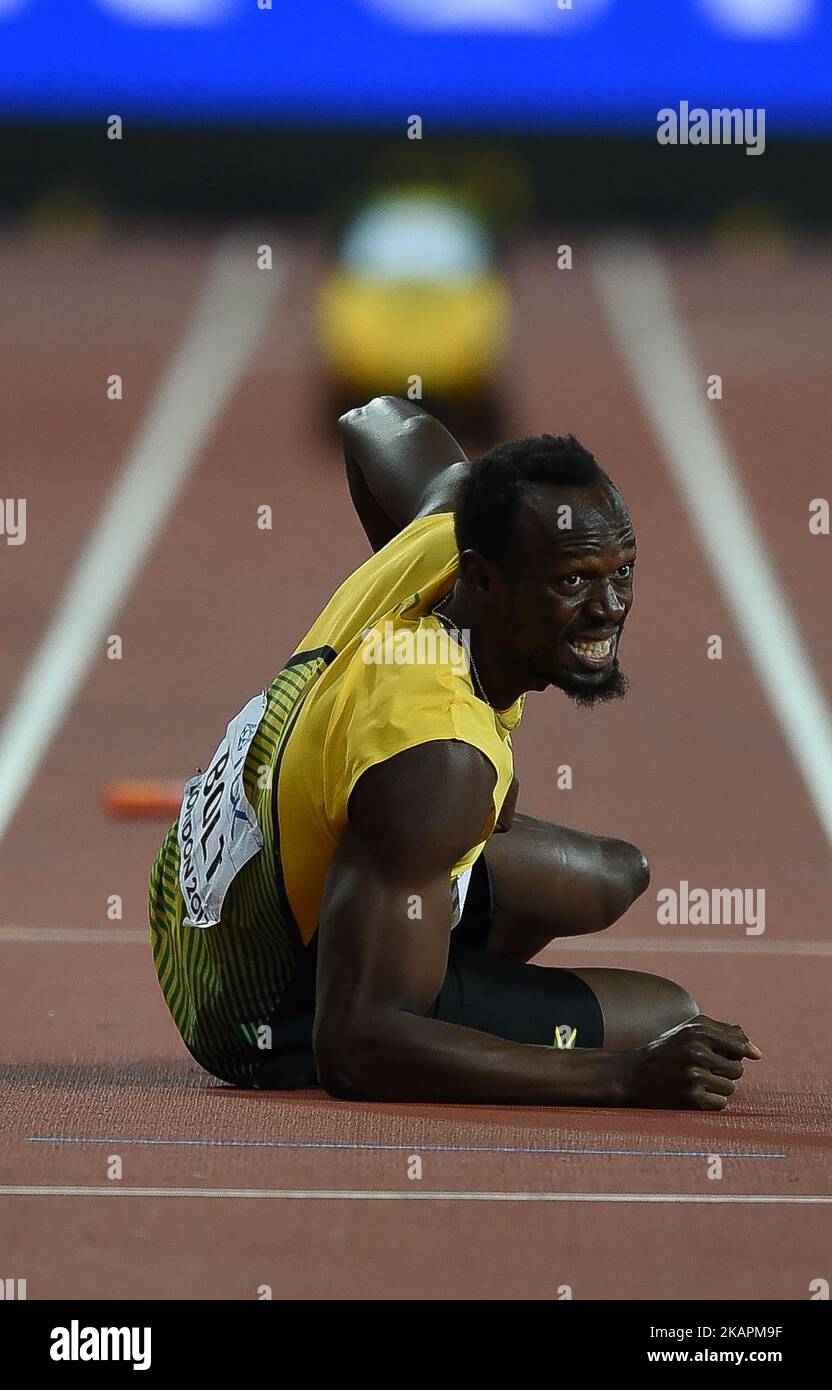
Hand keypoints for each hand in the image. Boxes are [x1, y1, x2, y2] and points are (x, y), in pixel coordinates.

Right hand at [625, 1014, 761, 1109]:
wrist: (632, 1075)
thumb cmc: (668, 1051)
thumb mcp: (691, 1031)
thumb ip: (727, 1034)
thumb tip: (759, 1054)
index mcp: (698, 1030)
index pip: (740, 1046)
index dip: (731, 1053)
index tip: (714, 1055)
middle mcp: (697, 1051)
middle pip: (738, 1069)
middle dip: (723, 1071)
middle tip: (699, 1068)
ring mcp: (694, 1076)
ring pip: (730, 1088)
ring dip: (716, 1088)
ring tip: (694, 1081)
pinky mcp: (691, 1099)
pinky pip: (721, 1104)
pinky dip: (710, 1101)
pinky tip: (691, 1094)